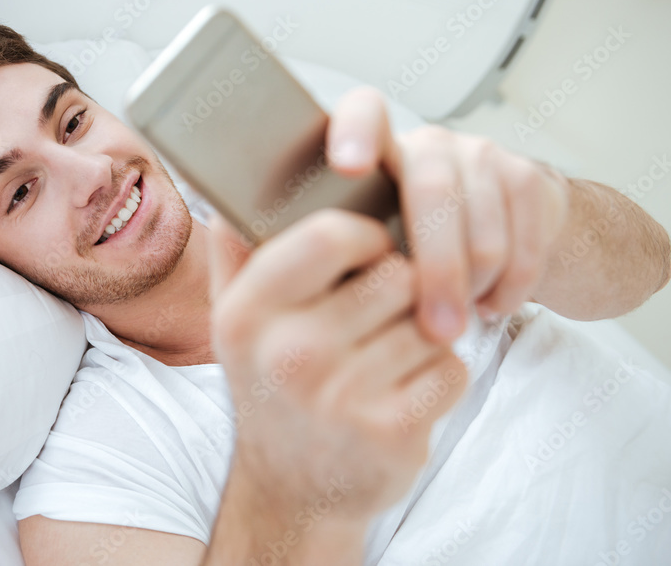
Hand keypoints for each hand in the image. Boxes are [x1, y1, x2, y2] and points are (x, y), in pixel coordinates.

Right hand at [207, 209, 467, 523]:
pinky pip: (452, 368)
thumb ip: (234, 255)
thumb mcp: (234, 322)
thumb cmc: (271, 387)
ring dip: (424, 333)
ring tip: (387, 356)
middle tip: (381, 314)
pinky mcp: (391, 433)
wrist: (291, 491)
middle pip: (398, 275)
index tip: (371, 247)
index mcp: (248, 314)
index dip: (367, 232)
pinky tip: (405, 390)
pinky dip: (441, 375)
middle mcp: (289, 354)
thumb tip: (231, 193)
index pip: (329, 235)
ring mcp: (341, 398)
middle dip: (402, 288)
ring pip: (432, 320)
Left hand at [325, 87, 570, 342]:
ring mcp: (481, 155)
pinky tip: (489, 305)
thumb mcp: (367, 239)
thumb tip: (299, 275)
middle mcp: (429, 143)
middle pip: (433, 193)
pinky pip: (523, 249)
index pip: (365, 113)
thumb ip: (337, 247)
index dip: (356, 131)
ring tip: (453, 320)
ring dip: (472, 290)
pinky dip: (509, 291)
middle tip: (436, 329)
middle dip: (437, 271)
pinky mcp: (527, 178)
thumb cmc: (408, 242)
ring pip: (483, 233)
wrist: (498, 225)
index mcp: (378, 151)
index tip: (347, 166)